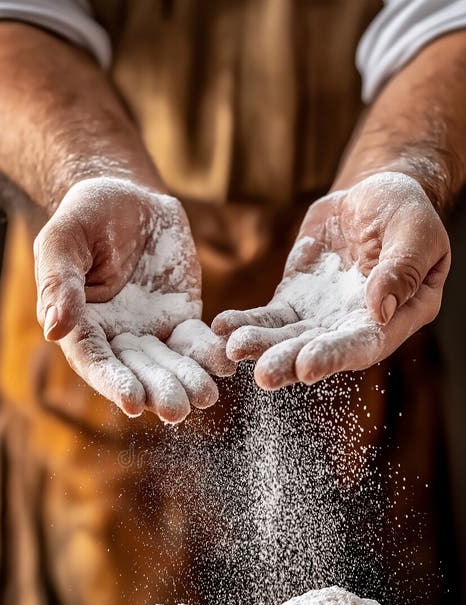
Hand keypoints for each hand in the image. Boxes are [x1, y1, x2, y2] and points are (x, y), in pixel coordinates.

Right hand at [34, 177, 233, 422]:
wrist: (129, 196)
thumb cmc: (86, 215)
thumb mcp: (64, 240)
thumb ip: (59, 283)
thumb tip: (54, 331)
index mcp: (79, 326)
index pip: (95, 362)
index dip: (113, 383)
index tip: (132, 402)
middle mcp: (115, 338)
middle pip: (136, 372)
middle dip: (157, 391)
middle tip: (178, 411)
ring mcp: (150, 332)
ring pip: (168, 364)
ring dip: (187, 382)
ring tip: (206, 396)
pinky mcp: (181, 320)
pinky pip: (195, 341)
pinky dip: (209, 354)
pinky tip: (224, 364)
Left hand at [212, 173, 450, 388]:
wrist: (372, 198)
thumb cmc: (405, 212)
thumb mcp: (414, 231)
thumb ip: (401, 268)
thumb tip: (381, 307)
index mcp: (397, 318)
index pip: (364, 344)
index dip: (335, 356)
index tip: (307, 367)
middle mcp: (356, 327)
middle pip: (320, 350)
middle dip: (290, 361)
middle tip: (263, 374)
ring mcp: (323, 318)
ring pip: (290, 338)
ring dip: (263, 346)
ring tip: (234, 348)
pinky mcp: (296, 302)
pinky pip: (269, 318)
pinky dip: (247, 322)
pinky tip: (223, 326)